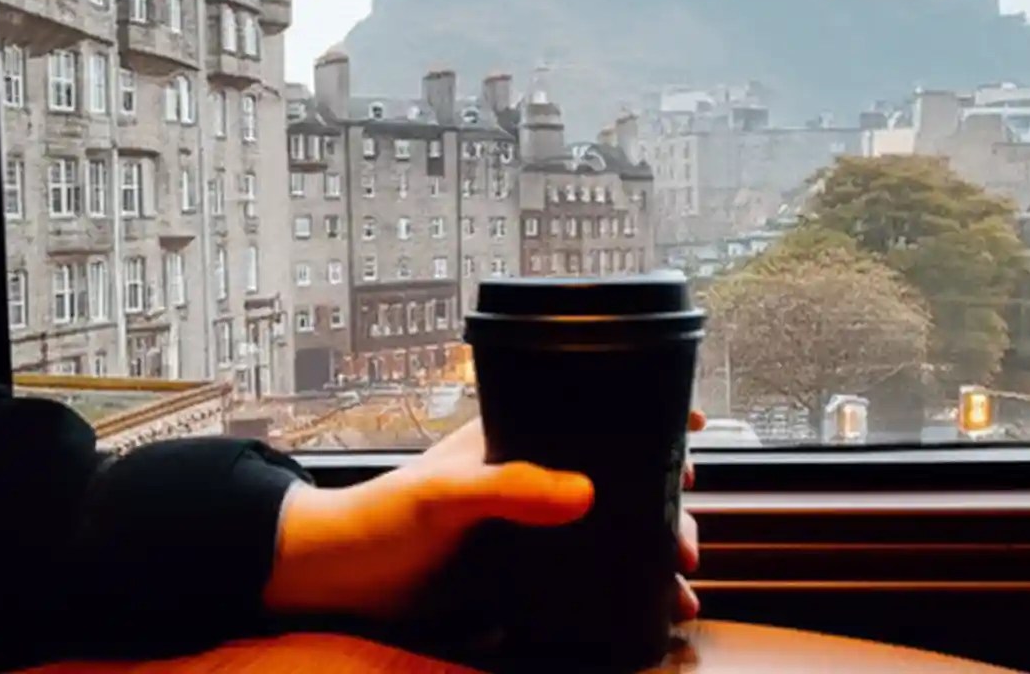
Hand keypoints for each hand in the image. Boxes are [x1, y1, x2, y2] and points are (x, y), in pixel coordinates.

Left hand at [263, 411, 706, 622]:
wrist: (335, 577)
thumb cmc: (380, 516)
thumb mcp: (444, 495)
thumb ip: (508, 487)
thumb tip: (586, 492)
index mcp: (516, 441)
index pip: (592, 415)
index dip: (647, 418)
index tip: (694, 429)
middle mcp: (531, 480)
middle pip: (616, 483)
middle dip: (664, 507)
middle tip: (687, 541)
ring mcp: (529, 529)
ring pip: (608, 534)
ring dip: (648, 557)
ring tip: (679, 588)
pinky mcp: (519, 574)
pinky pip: (582, 578)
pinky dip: (619, 592)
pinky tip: (644, 614)